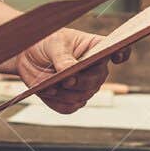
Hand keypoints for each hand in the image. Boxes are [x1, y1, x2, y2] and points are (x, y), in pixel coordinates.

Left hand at [14, 29, 129, 113]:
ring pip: (82, 97)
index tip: (117, 56)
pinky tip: (46, 92)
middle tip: (64, 80)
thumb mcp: (54, 45)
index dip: (122, 53)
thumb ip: (64, 59)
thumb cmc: (45, 42)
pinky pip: (68, 107)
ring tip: (48, 85)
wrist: (27, 55)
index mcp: (97, 48)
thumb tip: (71, 75)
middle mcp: (95, 69)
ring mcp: (84, 86)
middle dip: (80, 82)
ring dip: (63, 94)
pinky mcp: (71, 99)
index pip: (119, 50)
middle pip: (96, 81)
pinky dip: (56, 102)